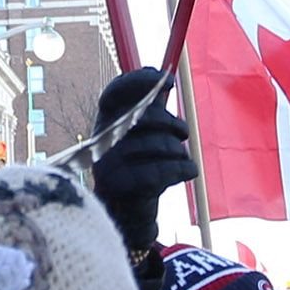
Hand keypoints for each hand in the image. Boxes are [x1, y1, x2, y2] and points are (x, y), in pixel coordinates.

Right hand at [86, 72, 196, 251]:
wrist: (129, 214)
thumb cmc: (140, 168)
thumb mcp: (144, 135)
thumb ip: (151, 107)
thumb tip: (164, 75)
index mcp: (105, 123)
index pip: (114, 92)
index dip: (139, 81)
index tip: (168, 82)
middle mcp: (101, 140)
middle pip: (143, 116)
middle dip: (172, 122)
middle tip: (183, 132)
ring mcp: (107, 163)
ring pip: (158, 144)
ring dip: (179, 151)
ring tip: (181, 158)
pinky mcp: (121, 186)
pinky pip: (162, 170)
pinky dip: (183, 169)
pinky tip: (188, 172)